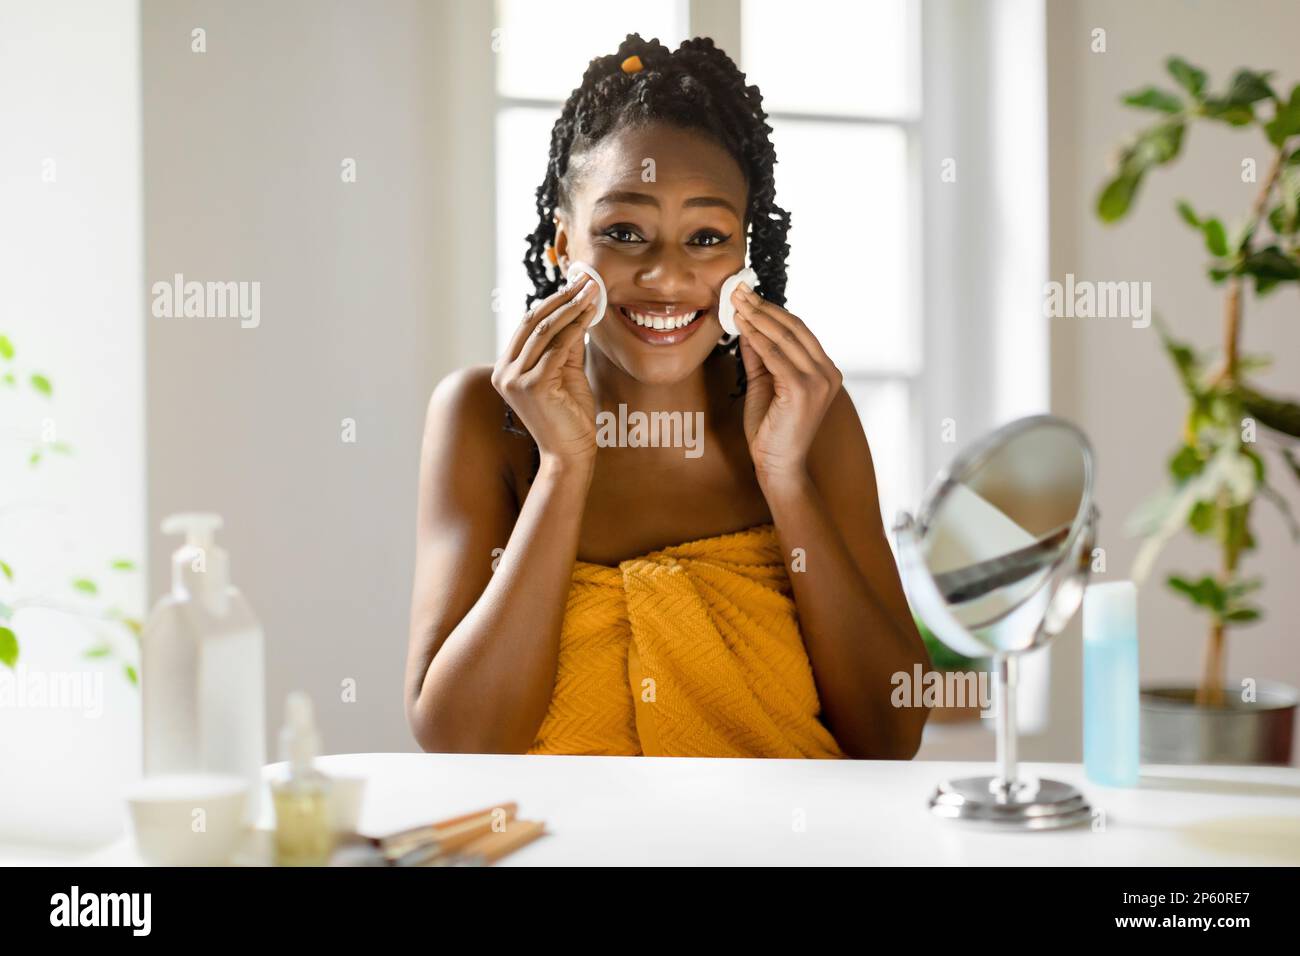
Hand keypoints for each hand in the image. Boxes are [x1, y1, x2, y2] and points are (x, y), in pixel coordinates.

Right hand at [492, 274, 600, 466]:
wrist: (570, 454)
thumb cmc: (570, 417)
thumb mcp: (566, 372)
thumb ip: (566, 344)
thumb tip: (577, 309)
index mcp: (505, 368)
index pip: (527, 324)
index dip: (552, 301)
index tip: (575, 284)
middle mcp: (503, 372)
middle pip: (533, 321)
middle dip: (562, 298)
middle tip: (586, 280)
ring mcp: (514, 379)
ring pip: (546, 330)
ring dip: (572, 307)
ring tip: (593, 291)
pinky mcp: (532, 385)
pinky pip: (559, 347)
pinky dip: (578, 327)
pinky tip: (593, 313)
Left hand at [731, 283, 842, 486]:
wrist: (777, 465)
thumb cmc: (771, 428)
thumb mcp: (763, 383)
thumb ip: (759, 355)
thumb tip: (747, 324)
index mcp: (825, 370)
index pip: (799, 330)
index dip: (772, 310)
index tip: (747, 294)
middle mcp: (828, 373)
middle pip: (793, 328)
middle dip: (762, 307)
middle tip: (738, 290)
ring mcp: (819, 382)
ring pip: (785, 339)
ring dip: (757, 318)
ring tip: (735, 303)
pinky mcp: (803, 391)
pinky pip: (776, 357)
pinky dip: (757, 339)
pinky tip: (742, 327)